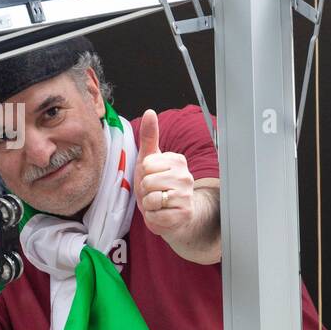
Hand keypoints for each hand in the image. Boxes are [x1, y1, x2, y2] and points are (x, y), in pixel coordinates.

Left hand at [133, 109, 195, 239]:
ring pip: (152, 199)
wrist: (173, 215)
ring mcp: (186, 196)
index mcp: (177, 160)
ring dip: (149, 205)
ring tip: (158, 204)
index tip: (153, 178)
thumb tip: (150, 111)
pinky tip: (162, 214)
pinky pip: (156, 216)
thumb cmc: (159, 186)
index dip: (144, 174)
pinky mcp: (184, 214)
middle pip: (148, 182)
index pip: (146, 165)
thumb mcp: (149, 160)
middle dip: (145, 191)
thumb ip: (149, 137)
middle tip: (154, 193)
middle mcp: (186, 176)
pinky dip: (153, 218)